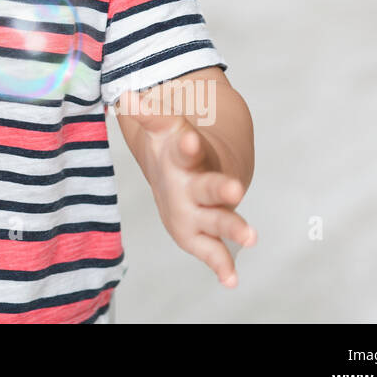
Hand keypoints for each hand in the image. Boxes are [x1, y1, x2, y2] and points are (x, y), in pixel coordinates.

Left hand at [115, 89, 255, 286]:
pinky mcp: (203, 232)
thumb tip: (125, 96)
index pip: (187, 149)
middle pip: (211, 186)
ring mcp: (204, 209)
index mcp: (187, 156)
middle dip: (222, 188)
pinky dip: (223, 264)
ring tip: (251, 238)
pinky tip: (231, 281)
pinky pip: (214, 249)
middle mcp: (200, 183)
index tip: (190, 140)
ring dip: (233, 227)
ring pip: (220, 218)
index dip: (187, 145)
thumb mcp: (162, 129)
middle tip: (235, 189)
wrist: (200, 172)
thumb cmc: (175, 150)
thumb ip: (147, 115)